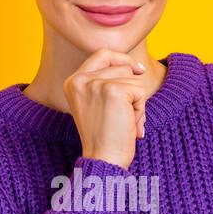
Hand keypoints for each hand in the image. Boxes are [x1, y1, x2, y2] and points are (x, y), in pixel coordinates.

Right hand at [63, 49, 149, 168]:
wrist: (103, 160)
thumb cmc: (105, 137)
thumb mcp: (98, 105)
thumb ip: (107, 83)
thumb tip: (138, 67)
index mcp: (73, 81)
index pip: (103, 53)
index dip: (123, 59)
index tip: (138, 71)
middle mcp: (80, 79)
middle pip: (122, 66)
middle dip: (131, 89)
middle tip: (124, 114)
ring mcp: (95, 83)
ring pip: (133, 79)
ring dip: (136, 102)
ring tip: (124, 122)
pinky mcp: (113, 90)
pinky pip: (140, 91)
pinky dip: (140, 109)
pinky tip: (128, 124)